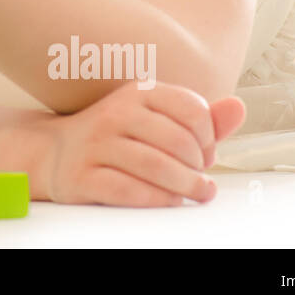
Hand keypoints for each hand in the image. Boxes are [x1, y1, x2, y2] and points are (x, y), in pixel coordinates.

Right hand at [38, 82, 246, 206]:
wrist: (55, 152)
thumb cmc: (117, 137)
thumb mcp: (156, 119)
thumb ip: (200, 118)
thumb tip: (239, 107)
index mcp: (137, 93)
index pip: (191, 108)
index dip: (210, 136)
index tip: (205, 153)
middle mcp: (115, 113)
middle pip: (178, 141)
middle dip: (198, 167)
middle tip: (201, 180)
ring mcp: (95, 144)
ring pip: (155, 167)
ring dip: (185, 187)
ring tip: (195, 194)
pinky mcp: (82, 175)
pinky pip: (128, 190)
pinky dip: (156, 200)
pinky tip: (167, 201)